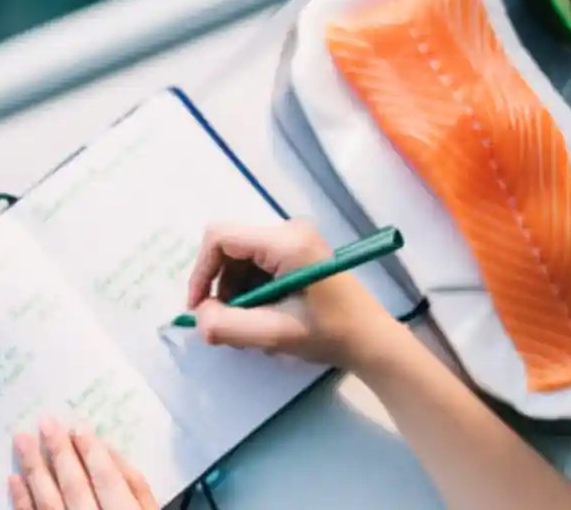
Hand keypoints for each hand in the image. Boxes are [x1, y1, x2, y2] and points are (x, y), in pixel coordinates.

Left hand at [10, 416, 156, 509]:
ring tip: (21, 440)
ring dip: (34, 470)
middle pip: (75, 487)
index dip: (92, 453)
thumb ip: (136, 487)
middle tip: (44, 422)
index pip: (108, 481)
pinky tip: (14, 479)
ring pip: (49, 503)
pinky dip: (22, 502)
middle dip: (59, 453)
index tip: (76, 426)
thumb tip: (109, 450)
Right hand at [185, 218, 401, 369]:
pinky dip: (247, 290)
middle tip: (224, 322)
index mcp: (286, 242)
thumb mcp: (276, 335)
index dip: (201, 271)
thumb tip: (197, 318)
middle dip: (219, 286)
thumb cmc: (331, 335)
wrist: (373, 341)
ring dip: (233, 291)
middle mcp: (288, 230)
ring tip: (246, 324)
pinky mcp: (295, 251)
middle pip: (228, 248)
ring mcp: (293, 239)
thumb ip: (229, 326)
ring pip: (238, 258)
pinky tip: (261, 315)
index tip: (198, 307)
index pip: (220, 238)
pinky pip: (253, 264)